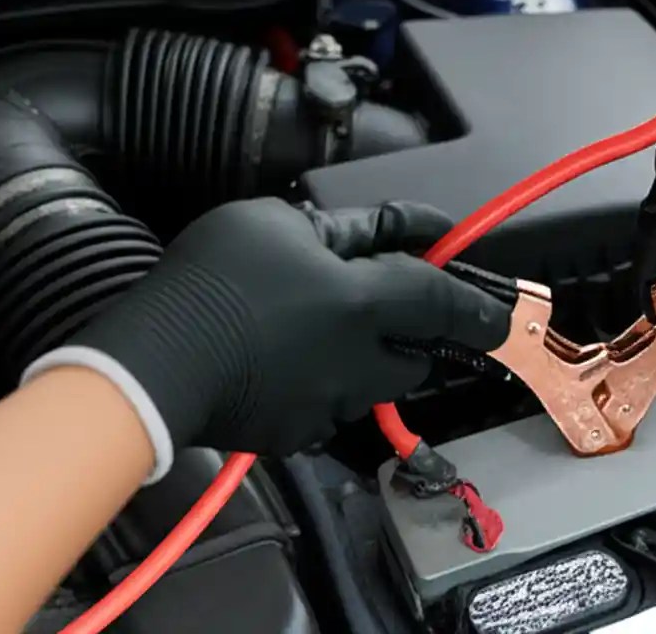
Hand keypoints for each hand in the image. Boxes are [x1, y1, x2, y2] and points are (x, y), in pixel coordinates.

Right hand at [56, 198, 509, 455]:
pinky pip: (328, 409)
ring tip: (313, 335)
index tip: (501, 317)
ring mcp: (331, 403)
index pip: (444, 303)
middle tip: (376, 312)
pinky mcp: (298, 434)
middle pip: (416, 358)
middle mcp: (361, 361)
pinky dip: (320, 389)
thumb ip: (347, 230)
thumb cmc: (215, 279)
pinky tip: (280, 368)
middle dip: (411, 338)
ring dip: (363, 363)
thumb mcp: (278, 222)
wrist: (154, 363)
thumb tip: (391, 233)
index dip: (478, 308)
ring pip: (373, 386)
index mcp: (366, 302)